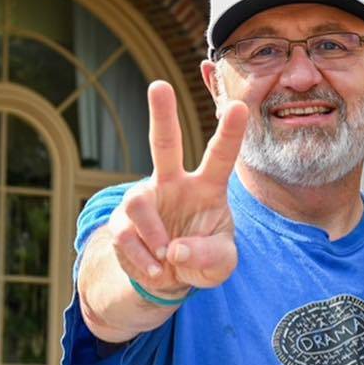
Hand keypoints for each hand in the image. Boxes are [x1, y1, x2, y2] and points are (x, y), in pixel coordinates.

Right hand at [107, 82, 246, 293]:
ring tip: (167, 259)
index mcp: (208, 188)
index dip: (230, 133)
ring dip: (155, 236)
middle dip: (162, 115)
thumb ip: (210, 257)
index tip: (241, 107)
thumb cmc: (203, 259)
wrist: (170, 279)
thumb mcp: (221, 264)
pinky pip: (127, 235)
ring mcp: (146, 198)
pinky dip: (144, 258)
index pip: (221, 157)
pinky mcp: (122, 220)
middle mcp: (175, 184)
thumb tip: (176, 250)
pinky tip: (158, 271)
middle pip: (164, 143)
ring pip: (138, 203)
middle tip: (159, 85)